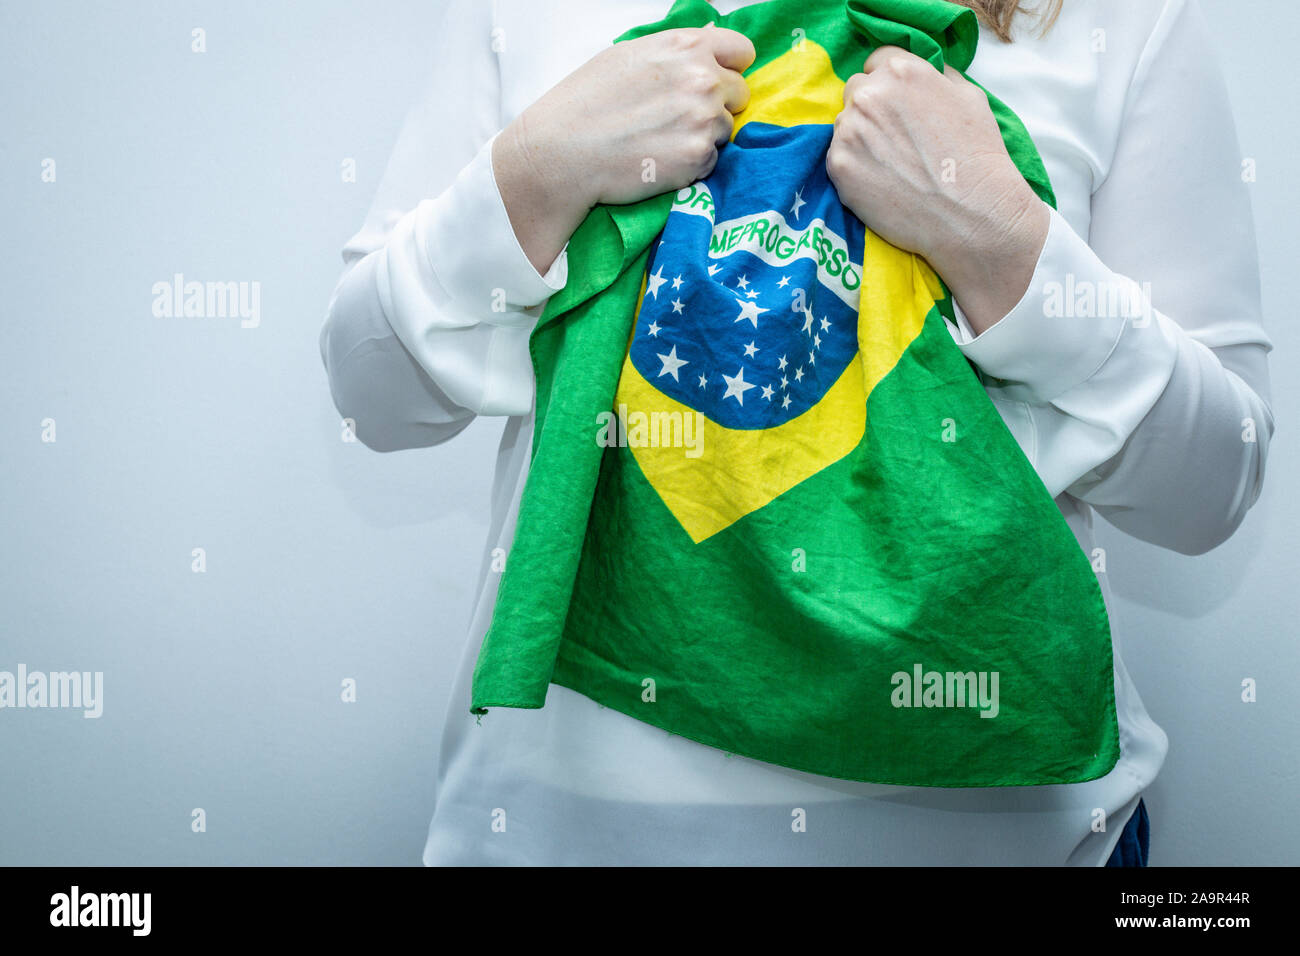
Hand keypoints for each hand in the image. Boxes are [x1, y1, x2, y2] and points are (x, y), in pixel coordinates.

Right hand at [494, 26, 754, 272]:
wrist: (562, 153)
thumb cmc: (584, 104)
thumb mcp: (628, 56)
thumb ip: (674, 53)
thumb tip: (704, 50)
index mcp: (685, 46)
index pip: (741, 51)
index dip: (729, 68)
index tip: (717, 82)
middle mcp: (702, 77)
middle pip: (739, 93)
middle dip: (717, 105)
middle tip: (678, 119)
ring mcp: (704, 118)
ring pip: (726, 129)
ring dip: (703, 136)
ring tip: (661, 141)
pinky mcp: (699, 156)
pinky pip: (712, 161)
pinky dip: (692, 165)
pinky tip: (659, 160)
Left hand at [826, 46, 1049, 333]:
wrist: (971, 213)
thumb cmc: (977, 156)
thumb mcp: (969, 96)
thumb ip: (935, 76)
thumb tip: (920, 72)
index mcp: (901, 71)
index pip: (877, 62)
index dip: (889, 84)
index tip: (898, 105)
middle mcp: (869, 95)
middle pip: (856, 92)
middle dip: (872, 109)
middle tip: (895, 139)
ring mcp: (849, 131)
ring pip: (844, 126)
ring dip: (860, 138)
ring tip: (891, 165)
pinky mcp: (838, 167)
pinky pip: (838, 158)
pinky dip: (854, 168)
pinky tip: (881, 182)